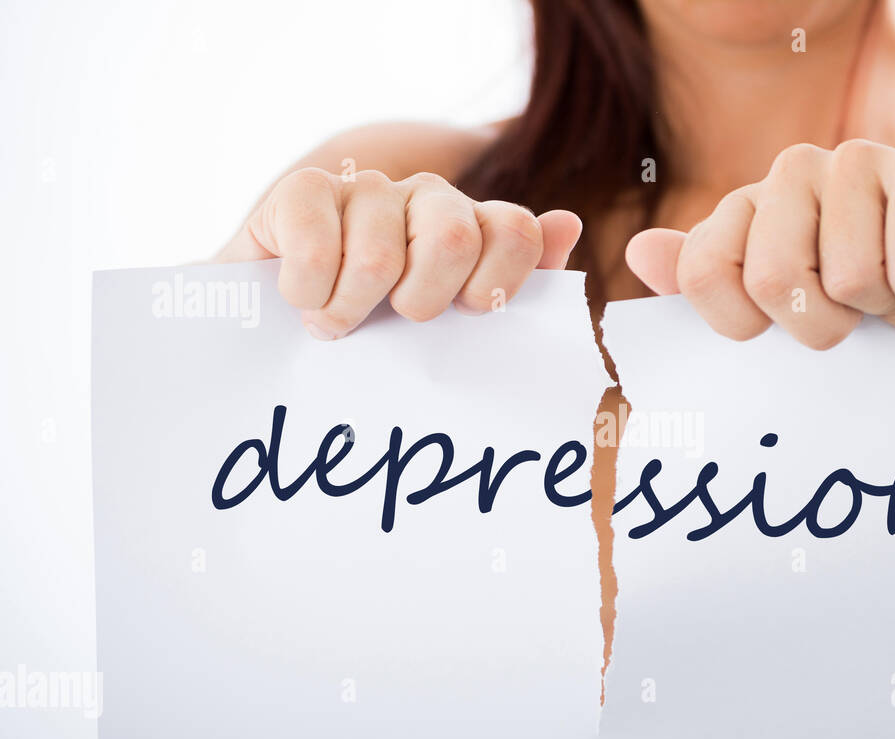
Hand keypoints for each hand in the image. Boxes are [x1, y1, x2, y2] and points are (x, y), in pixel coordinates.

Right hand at [218, 168, 581, 338]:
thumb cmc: (378, 341)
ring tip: (336, 322)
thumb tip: (568, 223)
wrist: (277, 345)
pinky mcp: (303, 190)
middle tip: (395, 320)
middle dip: (421, 302)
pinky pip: (317, 241)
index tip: (464, 316)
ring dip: (350, 309)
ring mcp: (366, 189)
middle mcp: (426, 198)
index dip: (495, 284)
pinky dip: (308, 290)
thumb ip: (517, 285)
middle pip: (455, 237)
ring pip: (379, 256)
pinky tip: (301, 297)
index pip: (517, 231)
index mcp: (474, 229)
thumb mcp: (452, 333)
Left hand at [624, 140, 894, 347]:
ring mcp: (859, 162)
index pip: (702, 271)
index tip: (778, 331)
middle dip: (824, 327)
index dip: (740, 326)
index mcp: (748, 210)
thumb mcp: (789, 310)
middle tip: (856, 315)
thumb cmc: (877, 303)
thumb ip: (711, 284)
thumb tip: (637, 254)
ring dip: (885, 311)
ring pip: (848, 280)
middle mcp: (794, 174)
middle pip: (773, 280)